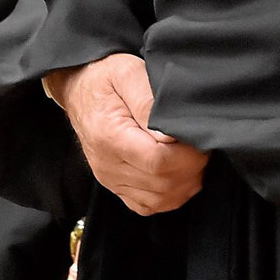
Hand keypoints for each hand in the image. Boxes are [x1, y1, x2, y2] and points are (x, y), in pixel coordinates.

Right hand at [47, 52, 207, 216]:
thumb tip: (171, 133)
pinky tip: (176, 174)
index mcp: (110, 136)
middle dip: (191, 168)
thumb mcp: (129, 73)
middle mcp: (108, 165)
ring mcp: (110, 179)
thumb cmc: (105, 79)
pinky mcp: (115, 185)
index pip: (158, 161)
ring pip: (159, 200)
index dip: (187, 155)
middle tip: (199, 146)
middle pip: (162, 184)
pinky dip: (169, 195)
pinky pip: (148, 205)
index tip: (196, 138)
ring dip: (184, 183)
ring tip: (190, 157)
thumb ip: (150, 102)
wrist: (80, 88)